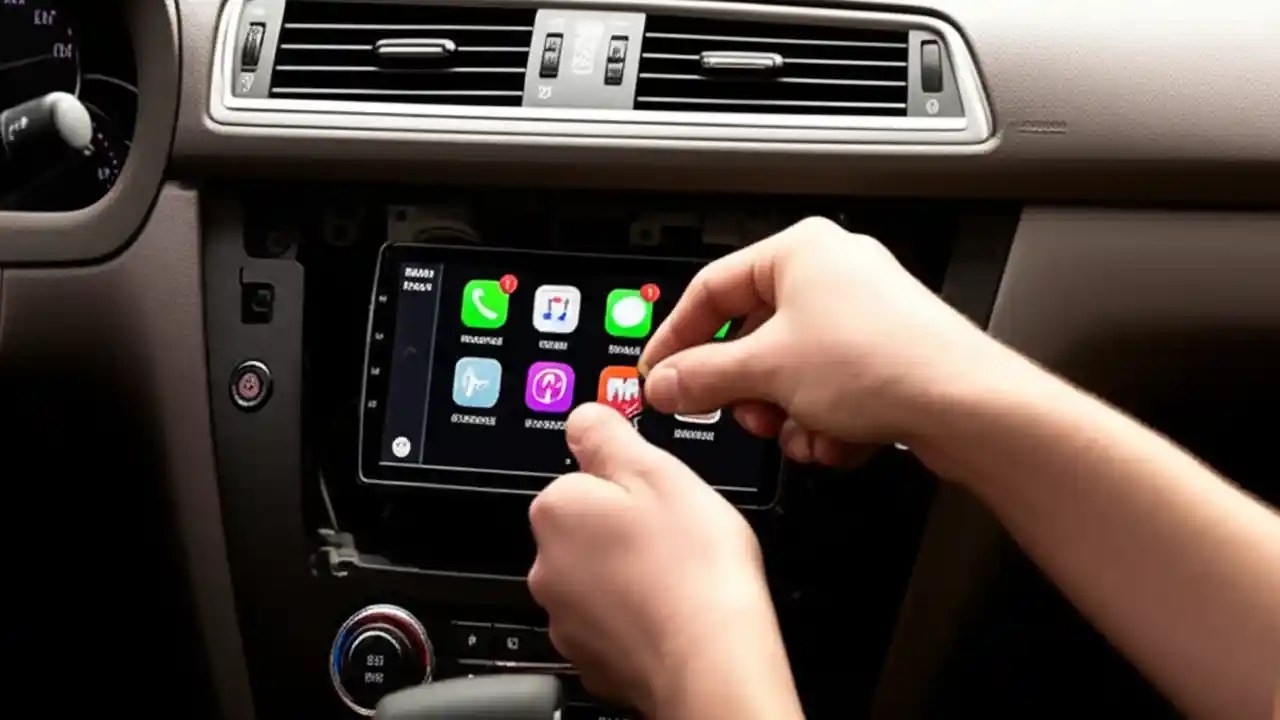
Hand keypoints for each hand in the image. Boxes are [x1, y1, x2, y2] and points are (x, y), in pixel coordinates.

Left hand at [528, 403, 800, 718]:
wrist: (711, 660)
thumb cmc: (691, 567)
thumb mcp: (657, 470)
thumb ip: (608, 435)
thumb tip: (582, 416)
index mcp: (557, 509)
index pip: (582, 478)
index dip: (628, 484)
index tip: (660, 497)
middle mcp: (548, 565)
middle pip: (587, 529)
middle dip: (625, 529)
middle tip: (675, 535)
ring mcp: (566, 617)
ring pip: (599, 577)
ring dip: (630, 573)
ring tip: (678, 575)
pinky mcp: (590, 658)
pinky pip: (612, 623)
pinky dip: (638, 617)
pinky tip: (672, 611)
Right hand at [639, 216, 1007, 465]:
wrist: (966, 405)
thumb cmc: (883, 362)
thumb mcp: (767, 371)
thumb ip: (702, 377)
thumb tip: (665, 384)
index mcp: (799, 250)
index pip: (711, 290)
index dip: (676, 338)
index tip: (659, 376)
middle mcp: (832, 274)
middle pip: (752, 337)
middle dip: (747, 390)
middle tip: (740, 413)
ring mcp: (862, 315)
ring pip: (790, 371)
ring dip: (787, 414)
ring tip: (801, 432)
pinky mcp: (885, 355)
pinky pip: (829, 390)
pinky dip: (824, 422)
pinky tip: (837, 440)